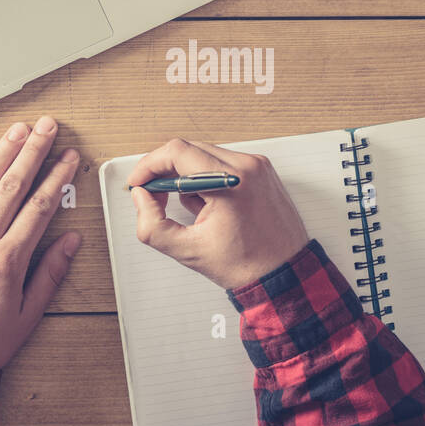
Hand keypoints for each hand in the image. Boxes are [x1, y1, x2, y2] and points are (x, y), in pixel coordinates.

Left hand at [0, 115, 81, 368]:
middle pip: (11, 187)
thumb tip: (71, 241)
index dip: (57, 177)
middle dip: (31, 151)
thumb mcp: (28, 315)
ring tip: (16, 131)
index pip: (39, 207)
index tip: (69, 157)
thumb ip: (50, 273)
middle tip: (46, 126)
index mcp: (8, 262)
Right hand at [127, 138, 309, 289]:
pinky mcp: (262, 171)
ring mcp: (258, 166)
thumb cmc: (247, 265)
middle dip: (166, 173)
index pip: (177, 152)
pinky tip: (211, 209)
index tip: (138, 183)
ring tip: (194, 212)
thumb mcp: (188, 251)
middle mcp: (248, 166)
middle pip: (189, 150)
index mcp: (232, 181)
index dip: (149, 166)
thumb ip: (152, 224)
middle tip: (156, 199)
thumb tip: (141, 197)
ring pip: (204, 157)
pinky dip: (207, 181)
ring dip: (187, 179)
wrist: (286, 274)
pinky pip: (222, 165)